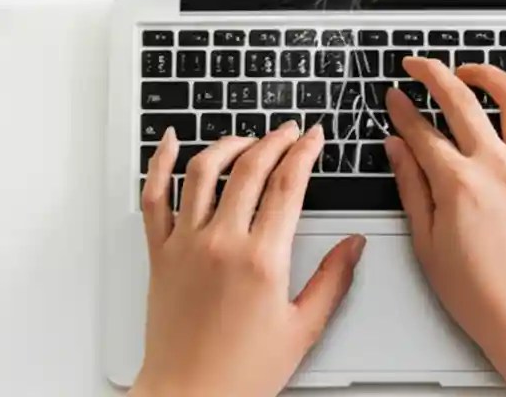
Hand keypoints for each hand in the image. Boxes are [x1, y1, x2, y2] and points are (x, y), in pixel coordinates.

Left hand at [132, 121, 365, 396]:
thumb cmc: (241, 374)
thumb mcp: (303, 329)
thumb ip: (333, 280)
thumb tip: (353, 245)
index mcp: (262, 261)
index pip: (288, 185)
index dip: (304, 152)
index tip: (314, 138)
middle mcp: (221, 244)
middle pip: (249, 168)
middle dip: (274, 140)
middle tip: (289, 132)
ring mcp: (186, 245)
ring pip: (202, 171)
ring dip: (227, 144)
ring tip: (246, 139)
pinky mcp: (159, 254)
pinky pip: (153, 197)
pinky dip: (159, 163)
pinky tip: (170, 142)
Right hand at [385, 56, 505, 396]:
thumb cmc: (479, 293)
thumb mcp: (426, 242)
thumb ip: (411, 187)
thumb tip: (396, 146)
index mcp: (458, 183)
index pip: (422, 131)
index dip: (403, 109)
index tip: (395, 97)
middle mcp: (496, 166)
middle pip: (461, 101)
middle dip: (434, 75)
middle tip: (419, 66)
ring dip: (488, 75)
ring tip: (471, 70)